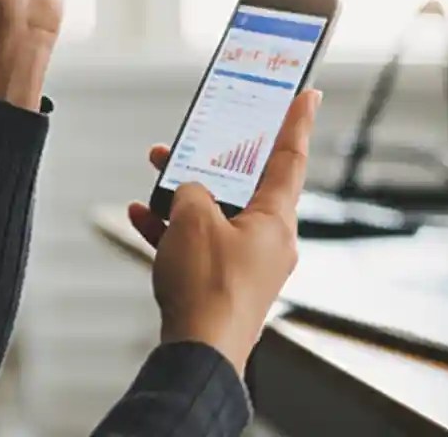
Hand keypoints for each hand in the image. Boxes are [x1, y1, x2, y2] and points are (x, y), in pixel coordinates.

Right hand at [127, 90, 321, 372]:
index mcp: (276, 219)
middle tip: (199, 132)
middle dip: (213, 158)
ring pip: (216, 213)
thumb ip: (192, 190)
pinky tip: (141, 216)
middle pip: (244, 184)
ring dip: (184, 194)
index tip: (306, 94)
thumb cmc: (207, 287)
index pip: (290, 158)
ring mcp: (246, 264)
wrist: (199, 352)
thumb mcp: (194, 218)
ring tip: (155, 172)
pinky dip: (172, 228)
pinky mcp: (222, 283)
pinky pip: (198, 244)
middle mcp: (268, 240)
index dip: (296, 122)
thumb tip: (189, 192)